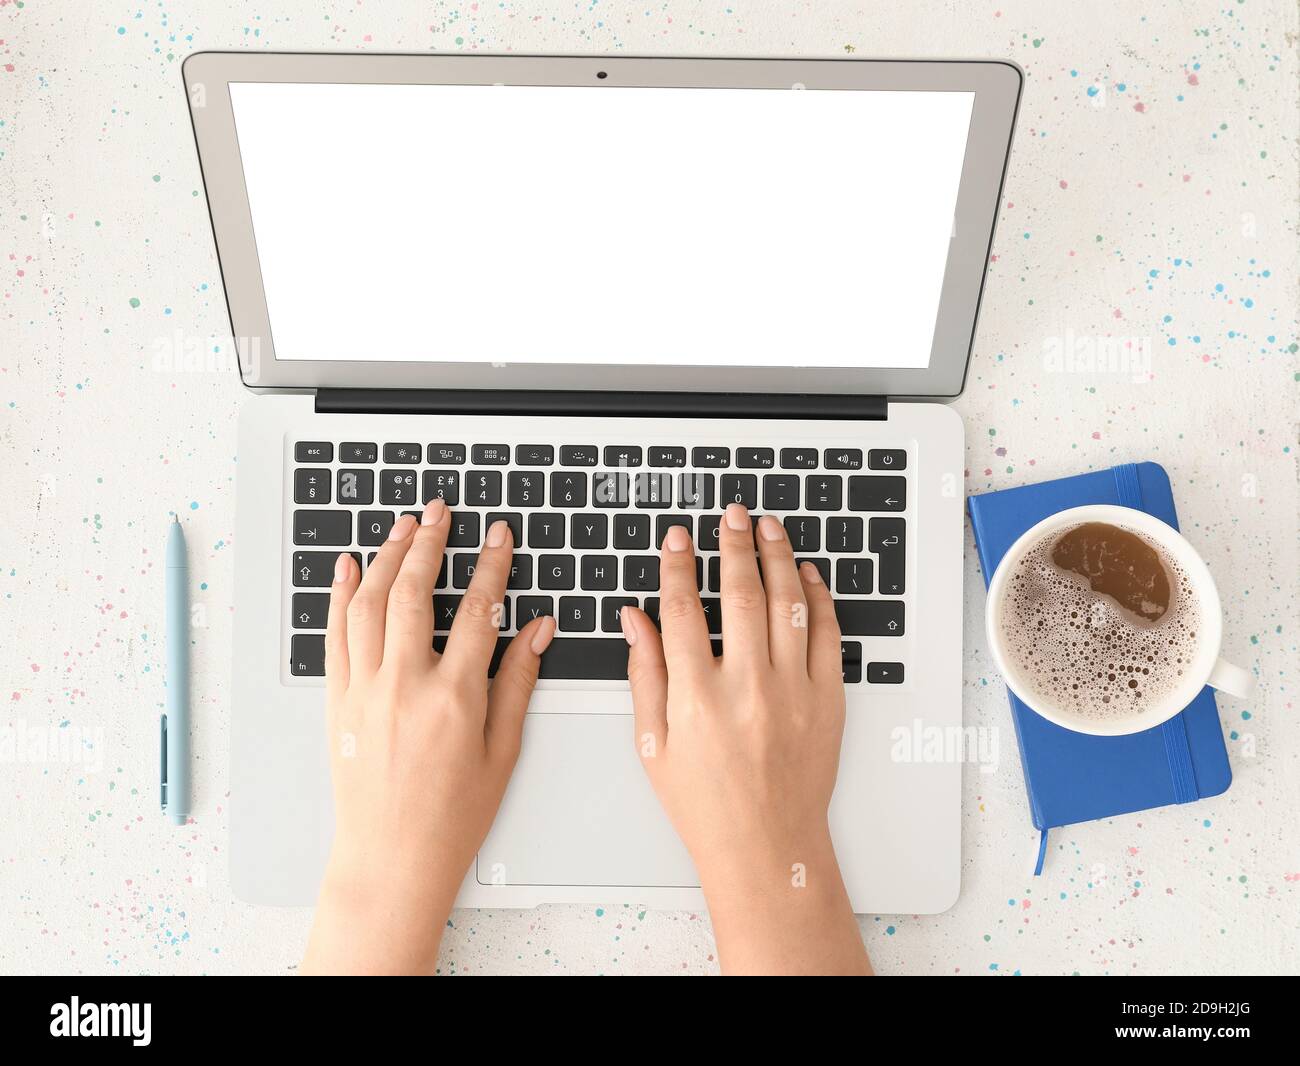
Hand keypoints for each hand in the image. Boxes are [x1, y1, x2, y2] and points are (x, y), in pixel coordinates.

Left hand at [302, 500, 555, 974]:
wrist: (392, 859)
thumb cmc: (453, 815)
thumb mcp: (503, 750)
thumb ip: (519, 681)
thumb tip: (537, 629)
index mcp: (456, 696)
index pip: (478, 609)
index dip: (492, 565)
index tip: (499, 536)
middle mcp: (406, 684)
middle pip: (416, 591)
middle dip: (430, 542)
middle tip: (440, 511)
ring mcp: (365, 690)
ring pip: (372, 603)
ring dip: (387, 557)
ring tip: (402, 526)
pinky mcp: (338, 702)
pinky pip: (335, 635)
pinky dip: (341, 595)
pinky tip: (350, 567)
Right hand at [621, 503, 870, 974]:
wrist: (767, 846)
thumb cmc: (705, 803)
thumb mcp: (654, 743)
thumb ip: (645, 673)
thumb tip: (634, 617)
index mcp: (696, 697)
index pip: (683, 609)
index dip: (678, 565)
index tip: (678, 538)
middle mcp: (747, 687)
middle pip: (740, 593)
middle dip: (733, 545)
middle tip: (731, 515)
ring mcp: (793, 691)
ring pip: (788, 604)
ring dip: (778, 557)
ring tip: (769, 527)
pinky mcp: (827, 700)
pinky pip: (826, 634)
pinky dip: (818, 598)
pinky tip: (807, 575)